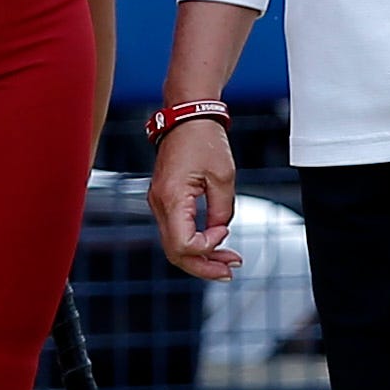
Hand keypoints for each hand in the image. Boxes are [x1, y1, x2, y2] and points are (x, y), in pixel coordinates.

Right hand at [147, 121, 243, 281]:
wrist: (187, 116)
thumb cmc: (204, 140)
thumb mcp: (223, 177)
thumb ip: (222, 210)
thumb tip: (219, 232)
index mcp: (171, 198)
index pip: (183, 244)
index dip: (207, 246)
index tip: (225, 230)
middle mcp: (159, 204)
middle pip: (175, 253)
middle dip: (204, 266)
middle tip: (230, 272)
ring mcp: (160, 204)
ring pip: (175, 245)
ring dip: (201, 257)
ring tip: (228, 263)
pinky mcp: (165, 201)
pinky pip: (176, 231)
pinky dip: (195, 243)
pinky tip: (215, 245)